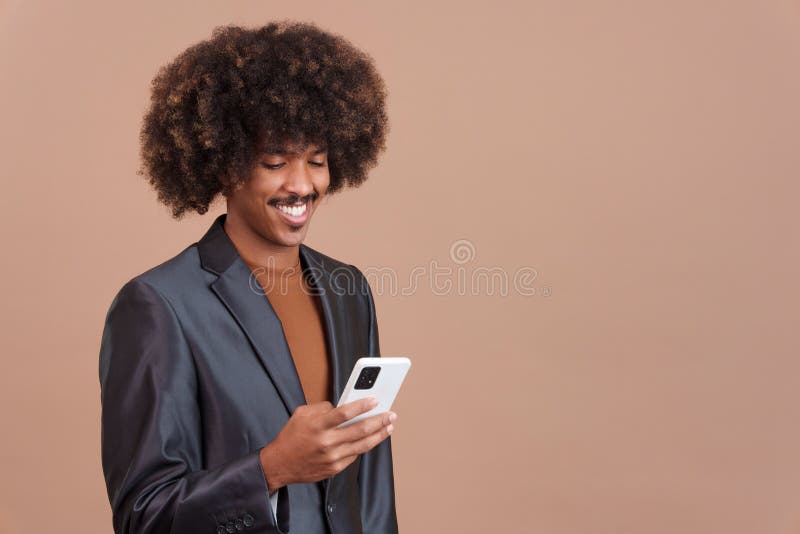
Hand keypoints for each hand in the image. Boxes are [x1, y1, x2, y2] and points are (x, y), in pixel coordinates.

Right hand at [259, 397, 395, 491]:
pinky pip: (354, 455)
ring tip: (389, 427)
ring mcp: (332, 457)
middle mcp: (327, 442)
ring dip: (379, 435)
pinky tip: (371, 439)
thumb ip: (322, 408)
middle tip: (391, 414)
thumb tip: (341, 406)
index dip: (362, 406)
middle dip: (379, 421)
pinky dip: (364, 446)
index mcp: (318, 425)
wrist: (279, 464)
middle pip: (360, 430)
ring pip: (363, 445)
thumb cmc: (291, 436)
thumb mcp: (301, 414)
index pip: (344, 413)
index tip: (375, 400)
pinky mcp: (334, 468)